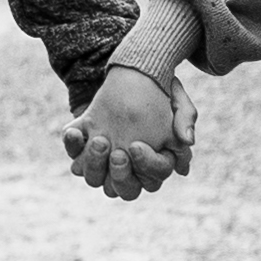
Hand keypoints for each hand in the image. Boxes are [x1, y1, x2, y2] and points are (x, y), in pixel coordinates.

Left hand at [67, 63, 187, 200]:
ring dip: (94, 164)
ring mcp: (104, 160)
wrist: (132, 70)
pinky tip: (75, 131)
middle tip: (117, 153)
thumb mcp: (177, 98)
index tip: (136, 145)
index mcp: (155, 162)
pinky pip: (74, 157)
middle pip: (125, 189)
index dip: (146, 166)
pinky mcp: (83, 146)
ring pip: (95, 179)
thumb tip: (187, 141)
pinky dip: (73, 145)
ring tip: (99, 140)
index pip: (152, 179)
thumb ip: (185, 117)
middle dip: (120, 174)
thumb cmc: (159, 90)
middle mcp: (129, 168)